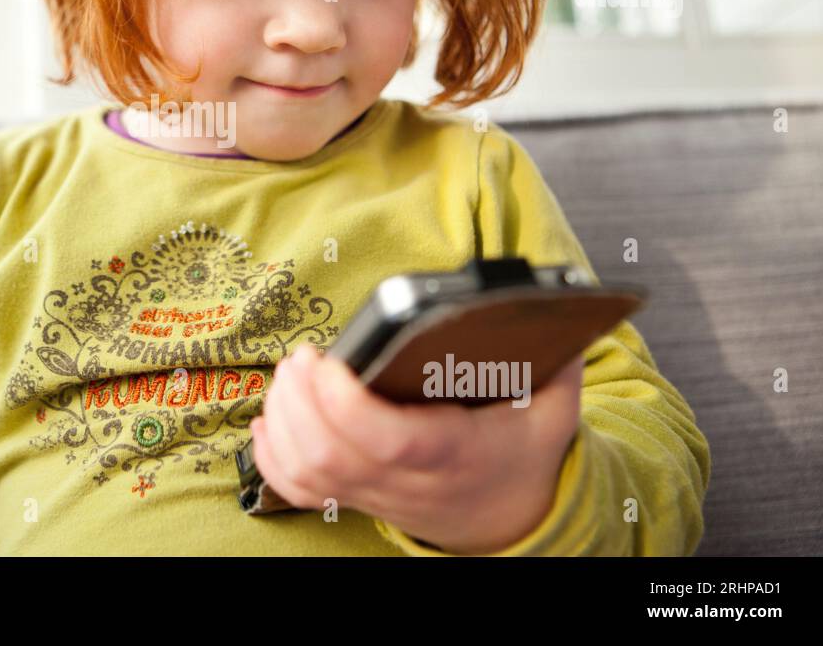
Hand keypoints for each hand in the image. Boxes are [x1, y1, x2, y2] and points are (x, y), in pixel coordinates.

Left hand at [248, 344, 582, 552]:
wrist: (514, 519)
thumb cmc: (523, 453)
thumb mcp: (553, 407)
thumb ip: (554, 356)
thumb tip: (550, 302)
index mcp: (455, 452)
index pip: (389, 439)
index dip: (345, 403)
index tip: (327, 360)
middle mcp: (410, 479)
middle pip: (333, 455)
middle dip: (301, 401)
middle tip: (300, 358)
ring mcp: (379, 494)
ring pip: (310, 473)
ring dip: (283, 421)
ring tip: (287, 376)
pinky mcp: (358, 498)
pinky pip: (300, 491)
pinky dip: (273, 457)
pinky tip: (269, 420)